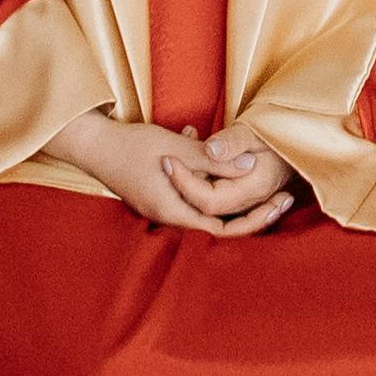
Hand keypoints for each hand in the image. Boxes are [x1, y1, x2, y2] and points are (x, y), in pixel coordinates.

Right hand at [45, 113, 294, 236]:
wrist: (92, 143)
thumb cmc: (132, 145)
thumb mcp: (177, 149)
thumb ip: (214, 161)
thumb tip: (250, 166)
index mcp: (173, 211)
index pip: (223, 231)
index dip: (254, 222)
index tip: (278, 205)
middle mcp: (169, 215)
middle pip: (219, 223)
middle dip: (252, 210)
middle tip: (282, 198)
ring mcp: (163, 206)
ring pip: (207, 205)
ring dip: (228, 190)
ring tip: (254, 171)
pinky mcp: (159, 193)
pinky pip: (192, 192)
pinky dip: (206, 177)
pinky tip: (205, 145)